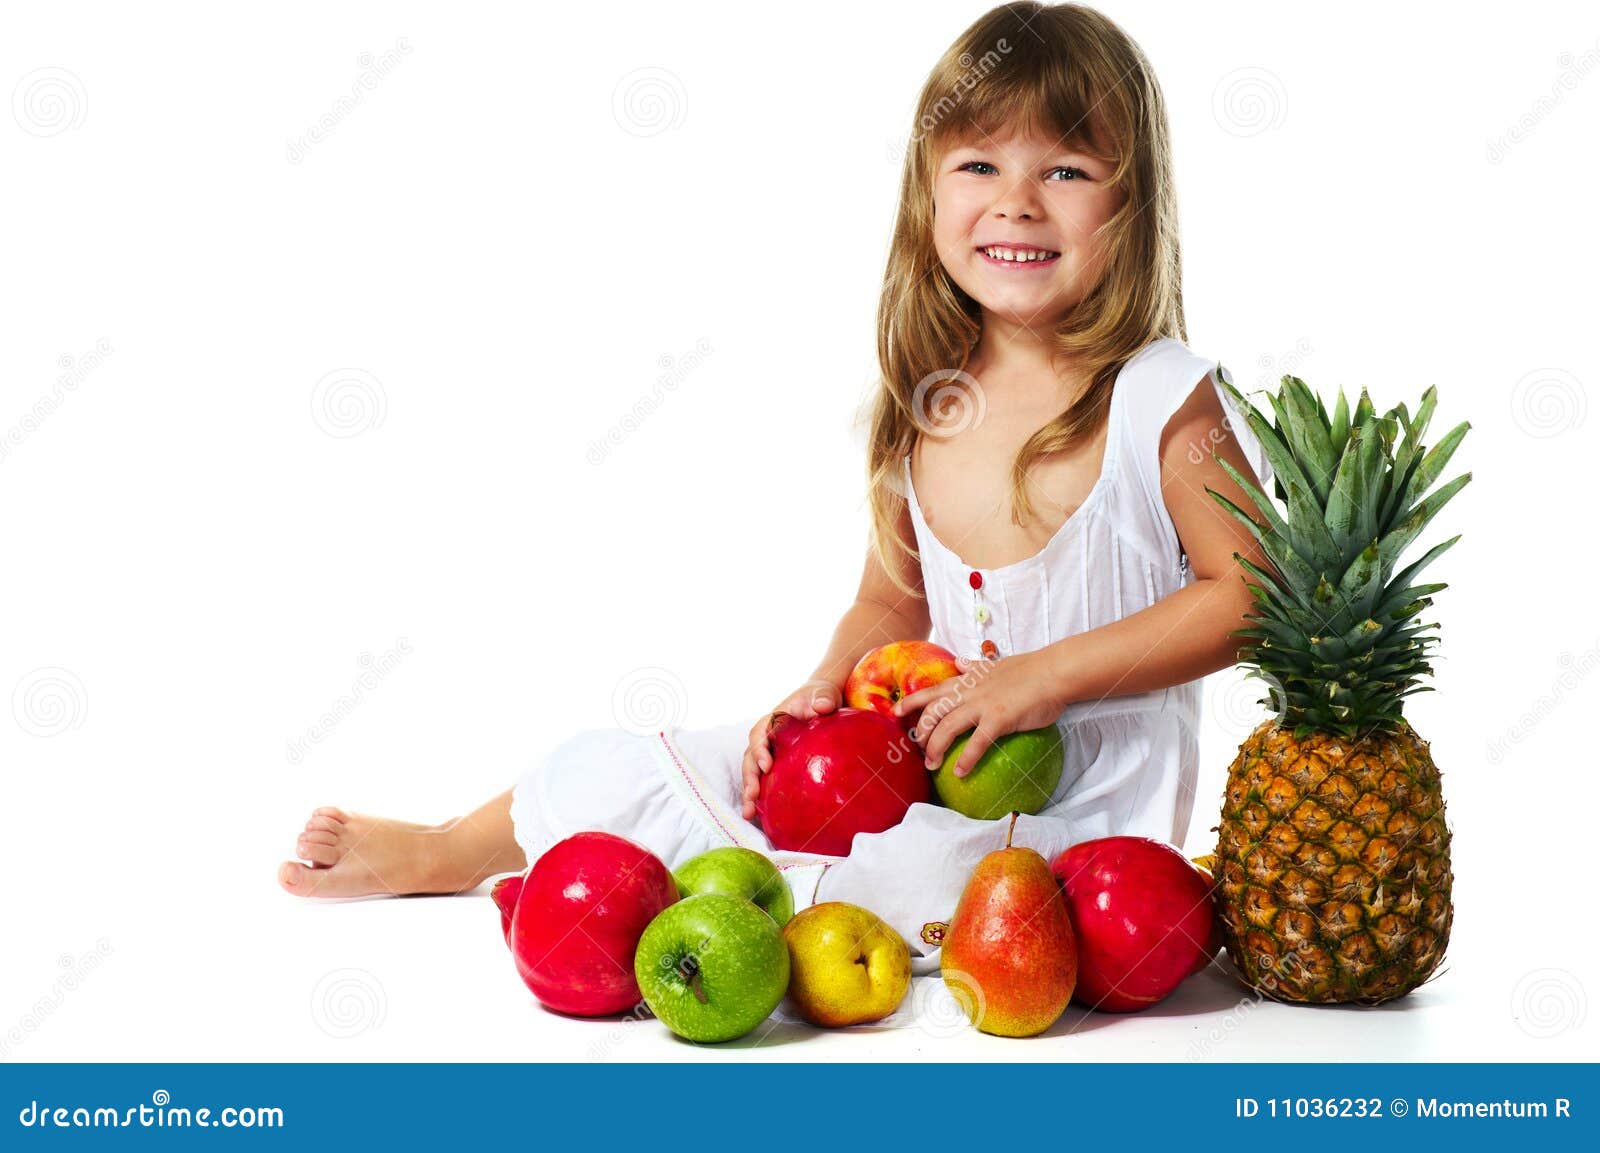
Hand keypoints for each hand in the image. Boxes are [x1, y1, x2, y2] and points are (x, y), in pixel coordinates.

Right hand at [741, 679, 841, 818]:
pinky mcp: (778, 765)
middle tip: (752, 796)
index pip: (759, 735)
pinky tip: (763, 816)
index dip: (759, 750)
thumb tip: (824, 706)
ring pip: (754, 773)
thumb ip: (822, 697)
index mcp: (773, 720)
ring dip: (749, 793)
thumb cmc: (821, 697)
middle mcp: (766, 738)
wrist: (822, 703)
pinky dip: (762, 798)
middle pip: (750, 758)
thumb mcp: (823, 694)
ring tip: (749, 813)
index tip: (766, 766)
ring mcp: (770, 753)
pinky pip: (766, 781)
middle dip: (749, 778)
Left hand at [891, 651, 1066, 777]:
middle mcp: (969, 692)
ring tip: (931, 765)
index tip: (896, 712)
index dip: (912, 701)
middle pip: (934, 712)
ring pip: (948, 727)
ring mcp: (982, 705)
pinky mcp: (998, 719)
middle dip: (920, 731)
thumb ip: (976, 666)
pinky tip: (960, 773)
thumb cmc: (1030, 669)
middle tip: (916, 748)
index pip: (933, 690)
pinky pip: (977, 743)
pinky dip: (966, 759)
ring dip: (936, 748)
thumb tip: (961, 662)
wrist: (1052, 672)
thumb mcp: (996, 664)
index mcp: (969, 680)